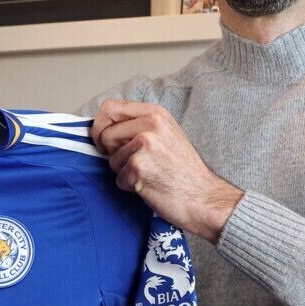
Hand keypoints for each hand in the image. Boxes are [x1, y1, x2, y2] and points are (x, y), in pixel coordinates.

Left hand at [90, 100, 241, 242]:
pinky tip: (150, 185)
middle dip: (109, 152)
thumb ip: (140, 125)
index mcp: (156, 113)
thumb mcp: (166, 133)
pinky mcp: (139, 168)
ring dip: (123, 171)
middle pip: (105, 134)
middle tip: (127, 163)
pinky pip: (119, 179)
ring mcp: (144, 146)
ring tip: (148, 174)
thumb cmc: (184, 169)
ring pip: (110, 158)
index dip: (100, 125)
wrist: (204, 197)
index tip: (103, 140)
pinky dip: (130, 186)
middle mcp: (150, 125)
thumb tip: (105, 126)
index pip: (110, 107)